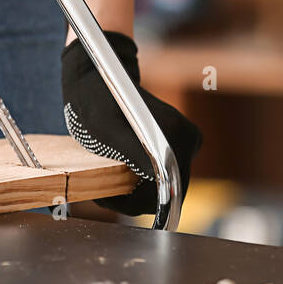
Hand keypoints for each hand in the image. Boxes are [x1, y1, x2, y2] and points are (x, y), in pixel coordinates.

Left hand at [61, 31, 200, 216]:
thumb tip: (157, 177)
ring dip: (135, 191)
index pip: (166, 192)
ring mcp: (186, 142)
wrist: (96, 80)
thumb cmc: (94, 100)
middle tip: (102, 189)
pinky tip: (119, 169)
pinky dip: (140, 181)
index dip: (133, 203)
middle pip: (168, 192)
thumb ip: (132, 150)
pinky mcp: (179, 145)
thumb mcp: (104, 127)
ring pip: (165, 187)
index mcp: (175, 134)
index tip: (104, 195)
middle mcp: (188, 138)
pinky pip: (163, 177)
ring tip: (107, 177)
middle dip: (134, 198)